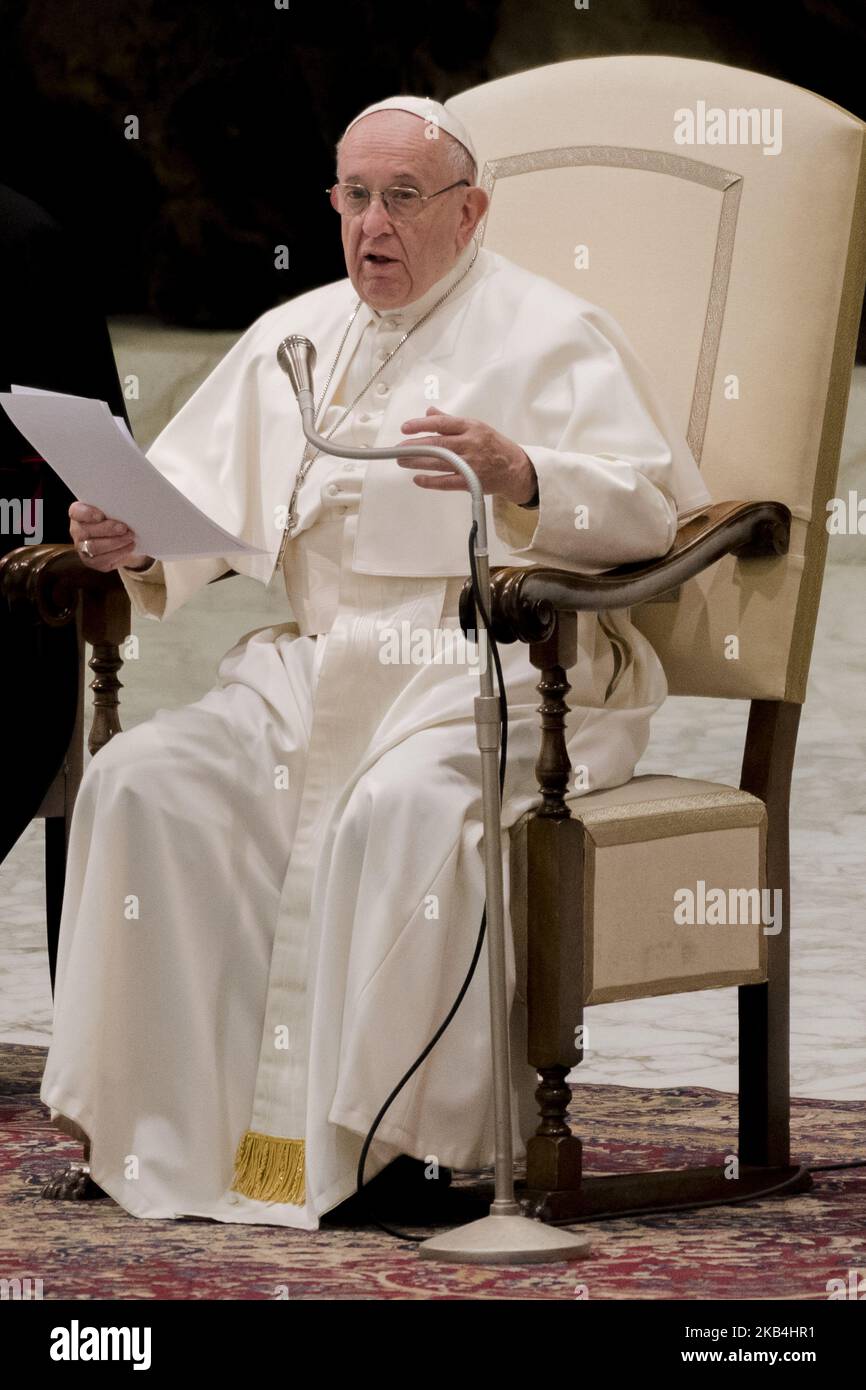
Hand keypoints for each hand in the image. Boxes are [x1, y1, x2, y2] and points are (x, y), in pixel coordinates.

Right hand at [69, 501, 152, 571]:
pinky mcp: (92, 562)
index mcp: (78, 514)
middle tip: (124, 528)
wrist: (123, 539)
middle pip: (86, 531)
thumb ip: (114, 508)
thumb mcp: (114, 511)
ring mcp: (82, 548)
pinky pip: (103, 560)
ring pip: (94, 547)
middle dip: (107, 530)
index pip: (76, 512)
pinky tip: (129, 546)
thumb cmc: (116, 520)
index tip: (101, 516)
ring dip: (115, 542)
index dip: (87, 514)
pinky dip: (119, 552)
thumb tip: (126, 508)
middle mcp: (77, 531)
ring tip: (130, 537)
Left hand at [398, 408, 537, 504]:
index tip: (405, 427)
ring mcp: (470, 464)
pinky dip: (430, 481)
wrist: (515, 468)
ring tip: (402, 460)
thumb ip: (450, 421)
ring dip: (417, 462)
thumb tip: (429, 412)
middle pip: (437, 444)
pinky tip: (418, 479)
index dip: (421, 425)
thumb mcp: (475, 427)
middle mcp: (470, 444)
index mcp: (471, 427)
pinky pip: (446, 482)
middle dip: (415, 447)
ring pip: (439, 463)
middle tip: (399, 448)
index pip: (442, 423)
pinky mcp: (471, 481)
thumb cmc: (493, 445)